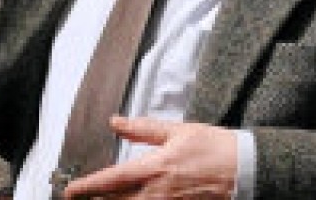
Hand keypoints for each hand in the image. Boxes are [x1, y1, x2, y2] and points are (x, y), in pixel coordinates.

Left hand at [62, 117, 237, 198]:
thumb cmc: (214, 148)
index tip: (70, 191)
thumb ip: (143, 129)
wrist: (245, 169)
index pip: (111, 180)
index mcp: (154, 167)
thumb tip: (116, 122)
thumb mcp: (178, 131)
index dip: (87, 187)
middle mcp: (157, 192)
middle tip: (77, 198)